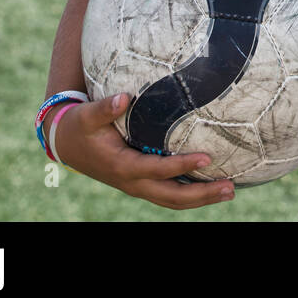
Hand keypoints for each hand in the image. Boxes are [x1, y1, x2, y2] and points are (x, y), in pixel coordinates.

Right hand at [53, 93, 235, 209]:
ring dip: (201, 198)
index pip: (157, 169)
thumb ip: (103, 108)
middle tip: (230, 187)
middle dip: (201, 194)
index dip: (182, 166)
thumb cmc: (80, 126)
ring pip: (173, 200)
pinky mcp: (142, 184)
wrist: (67, 145)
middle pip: (171, 196)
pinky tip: (212, 186)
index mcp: (122, 165)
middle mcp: (132, 182)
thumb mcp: (87, 116)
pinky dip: (191, 194)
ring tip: (230, 191)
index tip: (207, 158)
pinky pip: (169, 194)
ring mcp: (138, 186)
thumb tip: (122, 98)